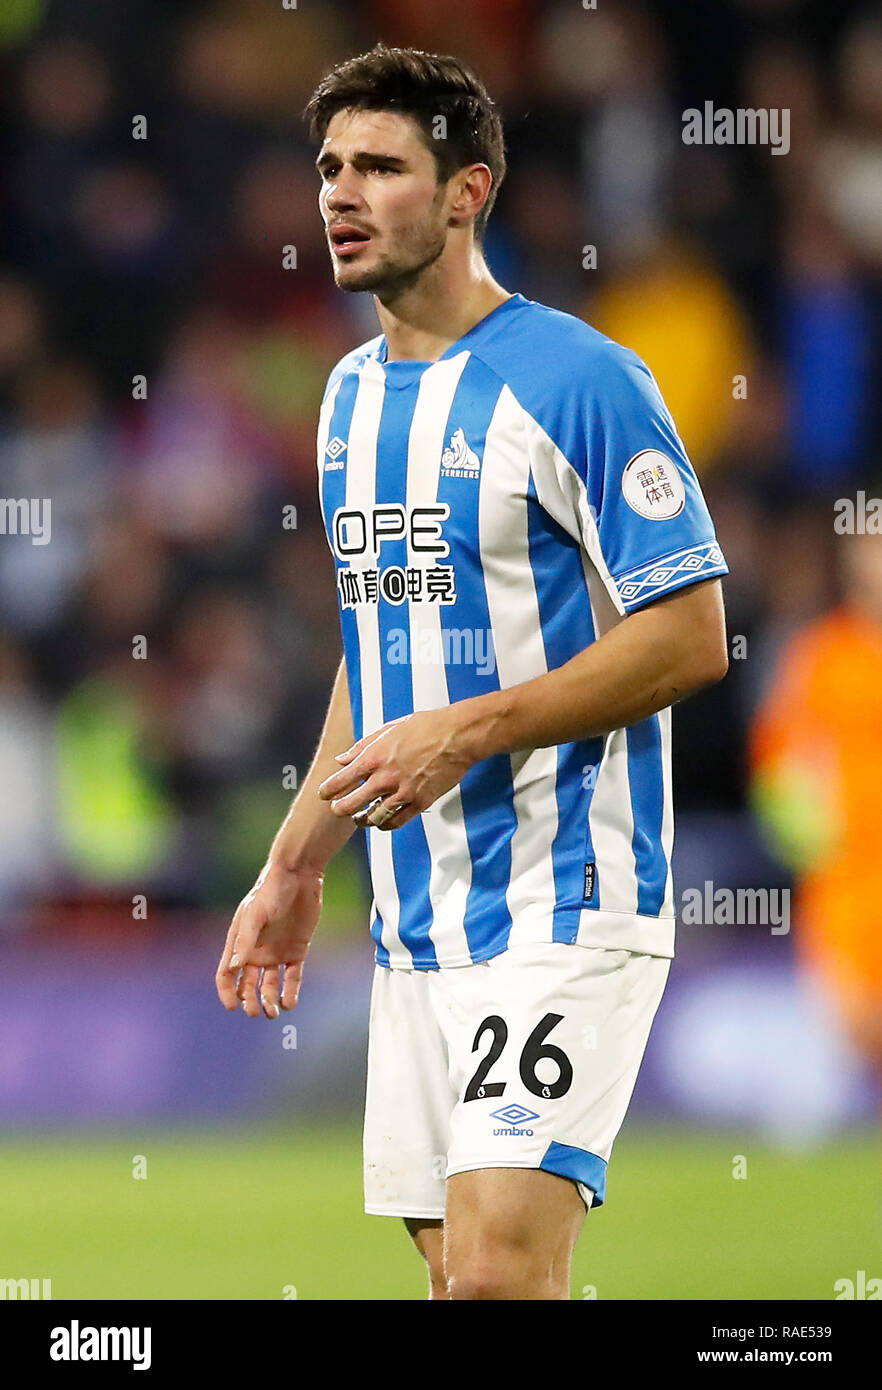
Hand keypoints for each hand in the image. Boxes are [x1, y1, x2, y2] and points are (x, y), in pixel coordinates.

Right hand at [215, 860, 323, 1017]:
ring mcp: (276, 952)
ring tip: (274, 1011)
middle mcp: (256, 951)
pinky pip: (292, 978)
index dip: (227, 992)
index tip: (232, 1007)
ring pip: (269, 986)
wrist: (298, 876)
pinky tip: (289, 1002)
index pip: (227, 974)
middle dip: (249, 1001)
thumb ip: (245, 940)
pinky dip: (290, 992)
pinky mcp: (297, 950)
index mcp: (240, 943)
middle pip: (247, 985)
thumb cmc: (271, 891)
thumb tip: (234, 967)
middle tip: (256, 1011)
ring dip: (269, 1001)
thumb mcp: (255, 914)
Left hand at [317, 707, 477, 830]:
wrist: (456, 735)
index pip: (339, 781)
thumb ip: (362, 746)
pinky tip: (382, 821)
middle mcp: (385, 778)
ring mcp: (402, 792)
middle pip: (350, 805)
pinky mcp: (420, 802)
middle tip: (338, 810)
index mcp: (373, 757)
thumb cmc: (424, 727)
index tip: (324, 795)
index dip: (327, 791)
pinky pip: (396, 822)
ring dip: (363, 821)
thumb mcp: (388, 729)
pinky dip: (386, 825)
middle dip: (340, 810)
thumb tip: (342, 759)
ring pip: (373, 818)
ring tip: (360, 819)